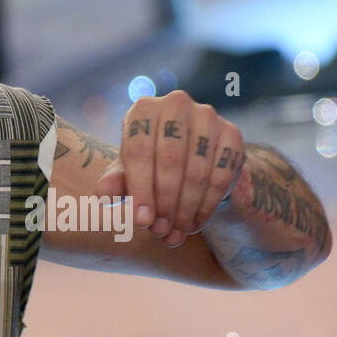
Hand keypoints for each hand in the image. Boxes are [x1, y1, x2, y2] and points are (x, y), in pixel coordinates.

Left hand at [95, 89, 245, 247]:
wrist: (191, 155)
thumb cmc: (149, 162)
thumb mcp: (127, 171)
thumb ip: (113, 181)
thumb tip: (104, 195)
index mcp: (143, 108)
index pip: (139, 150)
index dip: (140, 189)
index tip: (141, 220)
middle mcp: (176, 104)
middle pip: (170, 161)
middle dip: (164, 203)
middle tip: (159, 231)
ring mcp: (207, 117)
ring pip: (196, 172)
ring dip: (185, 209)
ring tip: (175, 232)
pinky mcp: (232, 134)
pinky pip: (220, 176)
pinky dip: (207, 205)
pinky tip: (195, 223)